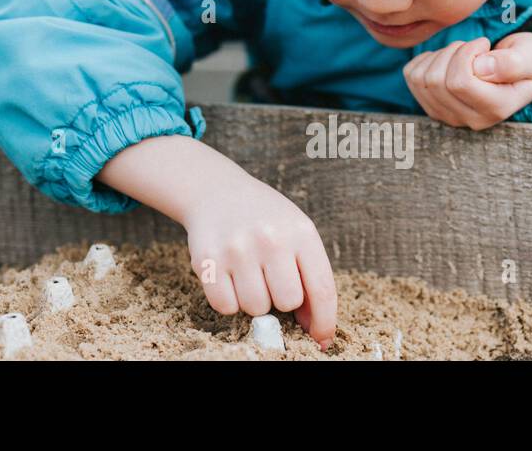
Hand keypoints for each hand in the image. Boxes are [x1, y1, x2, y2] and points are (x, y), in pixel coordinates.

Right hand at [96, 136, 336, 349]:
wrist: (217, 191)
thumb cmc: (265, 219)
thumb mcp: (296, 234)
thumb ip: (310, 276)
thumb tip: (313, 327)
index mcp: (301, 232)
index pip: (322, 290)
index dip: (324, 322)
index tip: (321, 339)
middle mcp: (270, 239)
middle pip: (287, 302)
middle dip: (281, 299)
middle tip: (271, 280)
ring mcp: (237, 249)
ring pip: (255, 308)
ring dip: (254, 300)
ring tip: (249, 274)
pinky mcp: (207, 260)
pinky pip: (225, 306)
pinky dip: (228, 301)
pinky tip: (230, 277)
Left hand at [403, 33, 531, 130]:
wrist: (519, 70)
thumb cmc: (526, 59)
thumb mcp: (531, 55)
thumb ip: (512, 62)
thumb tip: (481, 68)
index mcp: (496, 109)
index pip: (460, 82)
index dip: (467, 53)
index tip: (484, 45)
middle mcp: (470, 120)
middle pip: (436, 81)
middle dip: (452, 51)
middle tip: (474, 47)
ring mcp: (449, 116)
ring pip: (421, 78)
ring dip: (441, 54)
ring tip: (464, 54)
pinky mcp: (433, 107)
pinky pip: (411, 76)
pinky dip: (427, 59)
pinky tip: (449, 60)